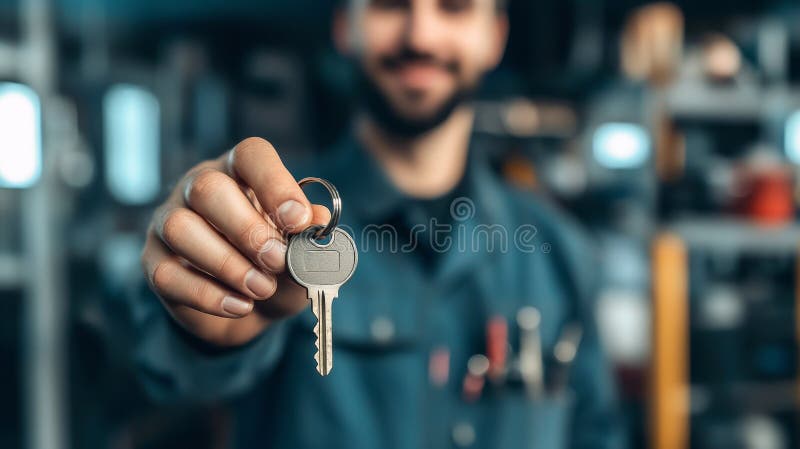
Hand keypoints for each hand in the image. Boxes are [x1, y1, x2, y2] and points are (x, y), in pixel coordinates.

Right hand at [140, 137, 330, 346]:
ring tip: (262, 288)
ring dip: (227, 264)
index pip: (251, 155)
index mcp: (241, 172)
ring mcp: (169, 222)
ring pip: (180, 228)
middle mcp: (198, 188)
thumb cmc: (278, 267)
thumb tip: (318, 220)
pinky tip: (240, 306)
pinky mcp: (154, 262)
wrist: (251, 309)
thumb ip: (308, 237)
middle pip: (208, 188)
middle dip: (247, 229)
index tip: (298, 220)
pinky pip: (168, 274)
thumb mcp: (301, 254)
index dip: (275, 183)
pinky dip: (208, 295)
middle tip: (278, 261)